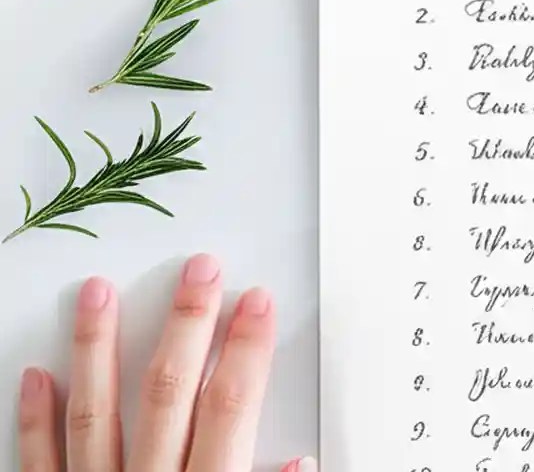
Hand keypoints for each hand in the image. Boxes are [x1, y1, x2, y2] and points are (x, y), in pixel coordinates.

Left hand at [16, 253, 314, 471]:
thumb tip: (303, 462)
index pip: (230, 407)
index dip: (247, 351)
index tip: (258, 304)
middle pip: (169, 392)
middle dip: (189, 325)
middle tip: (200, 272)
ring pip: (97, 413)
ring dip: (98, 348)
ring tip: (99, 293)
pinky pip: (43, 462)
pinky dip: (39, 419)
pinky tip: (40, 375)